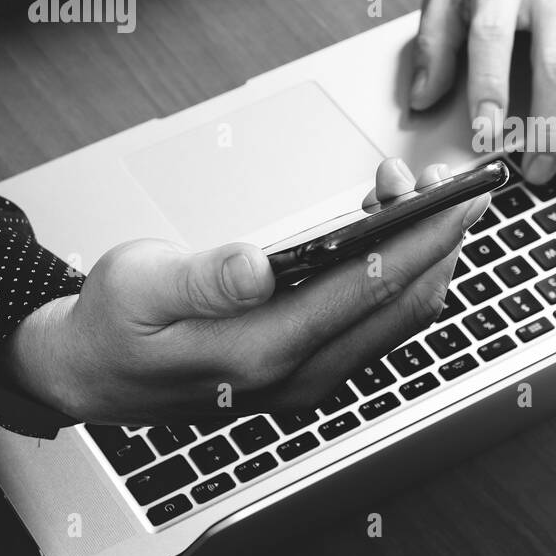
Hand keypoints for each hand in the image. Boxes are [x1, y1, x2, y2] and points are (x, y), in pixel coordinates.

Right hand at [0, 159, 488, 424]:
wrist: (94, 376)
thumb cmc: (113, 326)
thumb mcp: (136, 285)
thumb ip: (201, 278)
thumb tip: (258, 266)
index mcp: (262, 353)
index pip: (368, 289)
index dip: (424, 238)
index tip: (462, 198)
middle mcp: (301, 375)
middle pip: (403, 303)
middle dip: (437, 235)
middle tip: (446, 179)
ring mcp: (312, 377)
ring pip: (398, 313)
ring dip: (421, 251)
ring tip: (411, 189)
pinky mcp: (313, 368)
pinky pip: (377, 319)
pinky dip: (397, 270)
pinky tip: (384, 225)